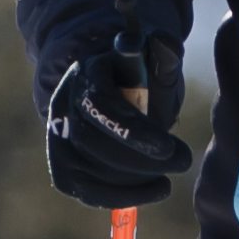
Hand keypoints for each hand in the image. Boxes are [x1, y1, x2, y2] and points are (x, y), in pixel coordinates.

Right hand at [43, 39, 187, 208]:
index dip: (133, 130)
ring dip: (131, 182)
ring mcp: (58, 136)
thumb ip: (162, 55)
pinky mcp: (61, 164)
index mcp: (85, 75)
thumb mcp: (153, 62)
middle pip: (90, 141)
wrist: (111, 92)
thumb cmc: (139, 78)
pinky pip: (81, 189)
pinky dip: (117, 197)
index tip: (169, 148)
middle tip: (181, 163)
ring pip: (85, 169)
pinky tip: (149, 192)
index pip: (100, 104)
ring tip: (165, 181)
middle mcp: (64, 105)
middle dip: (138, 160)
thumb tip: (163, 41)